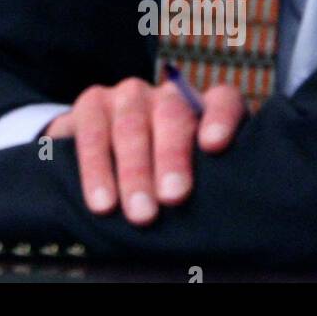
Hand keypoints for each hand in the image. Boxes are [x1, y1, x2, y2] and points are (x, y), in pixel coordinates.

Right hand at [45, 77, 245, 223]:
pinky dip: (96, 169)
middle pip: (172, 116)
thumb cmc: (169, 182)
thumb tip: (224, 219)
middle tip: (172, 198)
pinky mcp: (92, 103)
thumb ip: (210, 186)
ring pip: (131, 125)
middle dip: (171, 158)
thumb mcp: (197, 180)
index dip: (220, 119)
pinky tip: (102, 201)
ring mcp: (128, 96)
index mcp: (204, 110)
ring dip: (133, 171)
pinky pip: (92, 132)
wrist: (112, 161)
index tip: (214, 146)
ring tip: (139, 213)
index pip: (223, 102)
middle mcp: (167, 95)